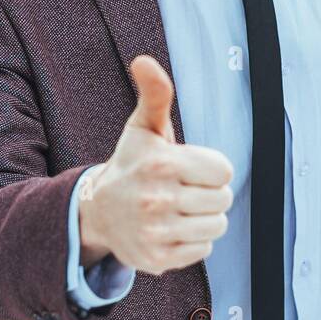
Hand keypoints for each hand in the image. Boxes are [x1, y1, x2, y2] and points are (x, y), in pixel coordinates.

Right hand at [78, 55, 233, 273]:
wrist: (96, 212)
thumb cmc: (131, 164)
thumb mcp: (143, 128)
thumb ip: (155, 94)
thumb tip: (143, 60)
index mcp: (162, 163)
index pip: (224, 170)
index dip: (211, 168)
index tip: (190, 168)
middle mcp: (158, 199)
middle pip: (223, 199)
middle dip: (210, 193)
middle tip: (185, 190)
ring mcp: (157, 232)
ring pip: (217, 226)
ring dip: (204, 218)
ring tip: (180, 209)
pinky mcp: (157, 259)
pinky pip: (203, 251)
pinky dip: (193, 242)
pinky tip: (172, 229)